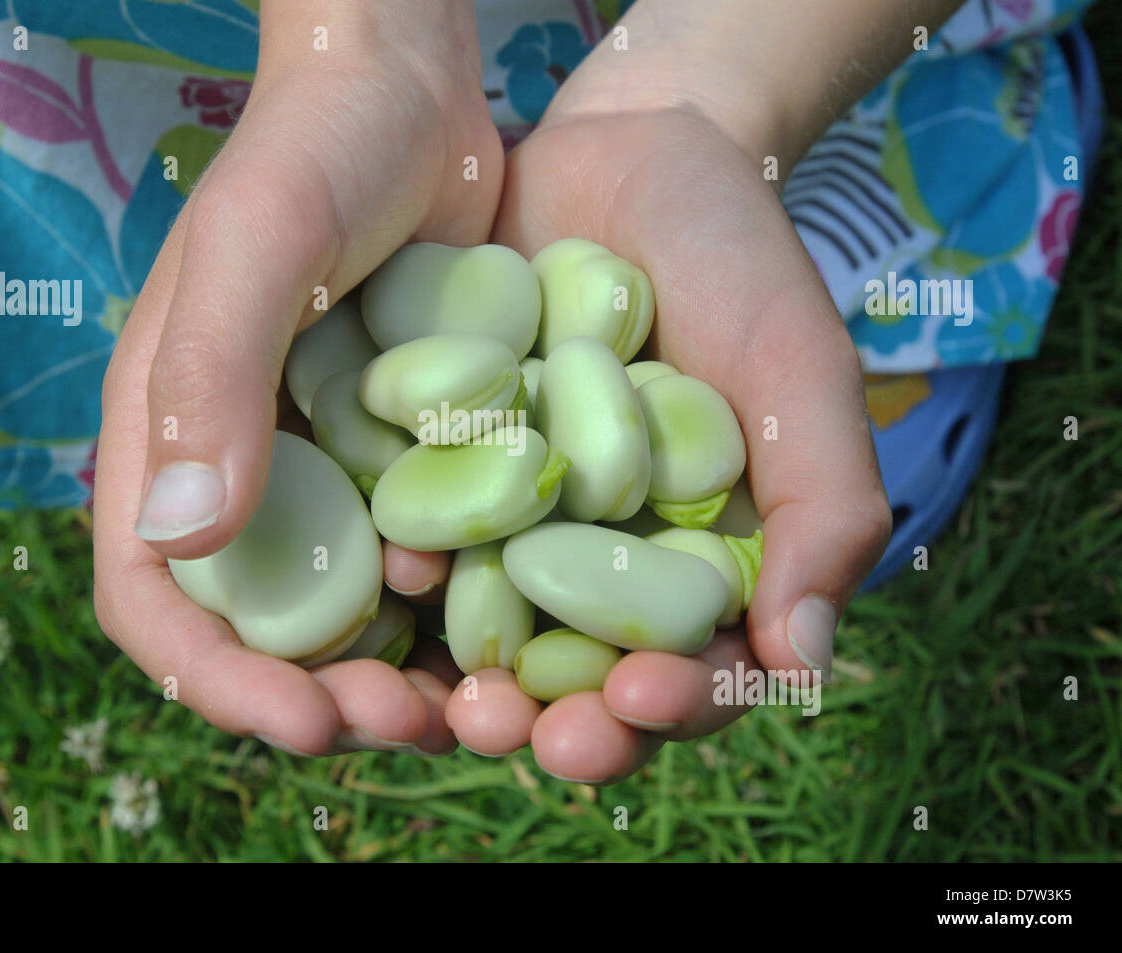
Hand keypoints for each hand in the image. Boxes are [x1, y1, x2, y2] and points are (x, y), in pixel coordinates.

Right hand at [94, 1, 496, 755]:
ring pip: (346, 614)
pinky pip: (418, 559)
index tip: (306, 724)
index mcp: (170, 438)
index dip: (217, 678)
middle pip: (257, 630)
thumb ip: (208, 380)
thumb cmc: (315, 148)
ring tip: (471, 704)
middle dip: (322, 697)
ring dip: (399, 673)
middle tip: (411, 721)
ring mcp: (324, 469)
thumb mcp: (256, 247)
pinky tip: (517, 631)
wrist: (410, 92)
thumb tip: (179, 538)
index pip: (156, 598)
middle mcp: (242, 470)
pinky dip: (456, 610)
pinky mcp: (399, 456)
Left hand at [446, 6, 900, 781]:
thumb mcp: (795, 370)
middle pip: (580, 679)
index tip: (642, 702)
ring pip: (488, 635)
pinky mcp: (433, 474)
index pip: (695, 669)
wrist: (621, 152)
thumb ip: (822, 506)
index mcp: (695, 562)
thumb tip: (802, 664)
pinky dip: (403, 575)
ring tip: (450, 705)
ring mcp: (510, 524)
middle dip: (560, 722)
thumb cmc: (734, 260)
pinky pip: (414, 541)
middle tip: (534, 738)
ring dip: (468, 685)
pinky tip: (393, 581)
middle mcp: (597, 562)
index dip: (676, 706)